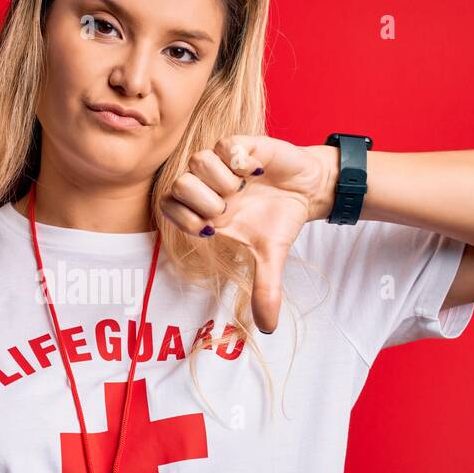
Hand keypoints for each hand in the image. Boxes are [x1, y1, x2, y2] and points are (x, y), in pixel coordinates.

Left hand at [160, 136, 337, 333]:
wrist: (305, 190)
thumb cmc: (279, 221)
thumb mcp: (271, 258)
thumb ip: (265, 290)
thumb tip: (269, 329)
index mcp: (203, 210)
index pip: (168, 208)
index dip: (186, 219)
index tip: (214, 227)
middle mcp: (205, 184)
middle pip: (178, 185)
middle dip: (206, 202)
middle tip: (231, 206)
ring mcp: (221, 162)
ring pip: (198, 163)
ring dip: (224, 181)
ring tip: (244, 187)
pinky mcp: (239, 143)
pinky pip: (225, 146)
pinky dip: (242, 161)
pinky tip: (257, 170)